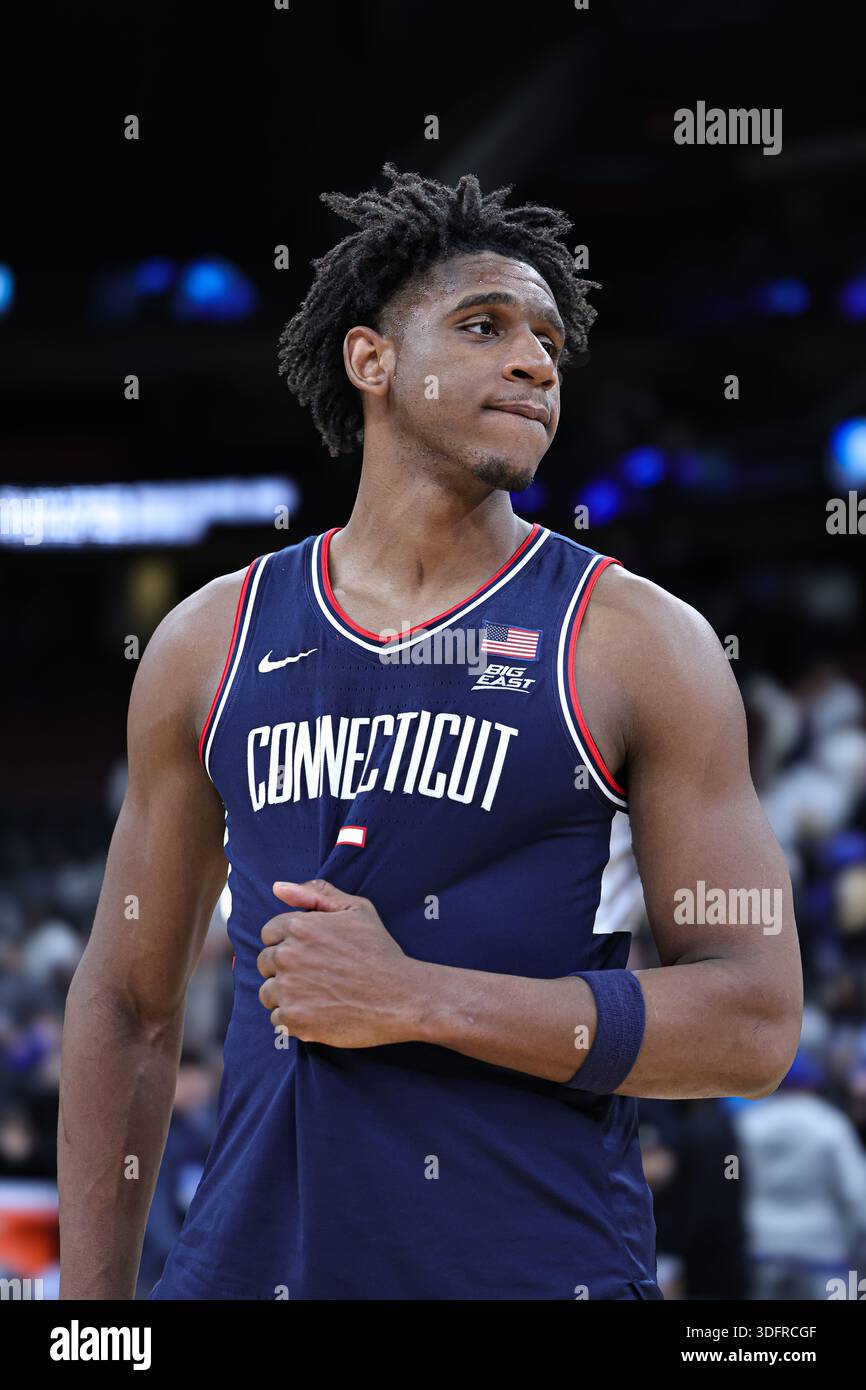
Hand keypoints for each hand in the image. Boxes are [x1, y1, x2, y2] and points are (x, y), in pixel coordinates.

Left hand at [256, 878, 426, 1047]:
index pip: (269, 934)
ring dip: (286, 994)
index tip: (311, 953)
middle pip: (265, 963)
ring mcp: (289, 990)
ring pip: (268, 992)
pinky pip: (277, 1018)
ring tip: (317, 994)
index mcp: (299, 927)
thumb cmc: (380, 952)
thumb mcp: (357, 909)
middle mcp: (288, 956)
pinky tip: (319, 1012)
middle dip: (285, 968)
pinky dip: (294, 1018)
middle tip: (317, 975)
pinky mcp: (294, 1020)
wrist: (400, 997)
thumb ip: (316, 894)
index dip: (289, 942)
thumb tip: (278, 888)